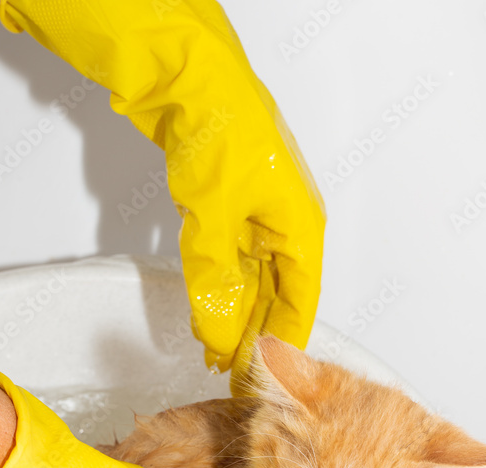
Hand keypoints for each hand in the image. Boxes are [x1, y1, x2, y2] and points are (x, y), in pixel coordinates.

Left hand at [0, 0, 325, 386]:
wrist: (184, 70)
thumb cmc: (219, 125)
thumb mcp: (216, 218)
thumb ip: (216, 284)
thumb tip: (218, 336)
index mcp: (301, 227)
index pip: (299, 304)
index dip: (281, 347)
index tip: (264, 380)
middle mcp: (285, 222)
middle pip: (277, 296)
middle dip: (255, 339)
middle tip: (237, 378)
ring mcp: (256, 211)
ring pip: (252, 280)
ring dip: (234, 317)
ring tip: (218, 355)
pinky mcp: (227, 201)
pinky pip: (229, 259)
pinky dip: (218, 288)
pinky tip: (207, 311)